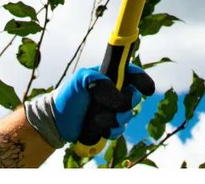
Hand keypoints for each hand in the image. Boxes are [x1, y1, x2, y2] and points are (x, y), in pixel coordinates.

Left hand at [24, 65, 155, 148]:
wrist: (57, 121)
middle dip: (126, 103)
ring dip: (112, 119)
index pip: (133, 74)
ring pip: (127, 116)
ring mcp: (112, 110)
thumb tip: (119, 99)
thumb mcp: (82, 79)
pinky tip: (98, 129)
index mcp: (110, 76)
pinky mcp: (109, 126)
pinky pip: (119, 130)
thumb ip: (102, 83)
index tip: (148, 90)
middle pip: (134, 97)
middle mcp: (114, 92)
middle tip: (117, 105)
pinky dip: (110, 131)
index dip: (143, 80)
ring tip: (95, 118)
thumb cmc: (68, 95)